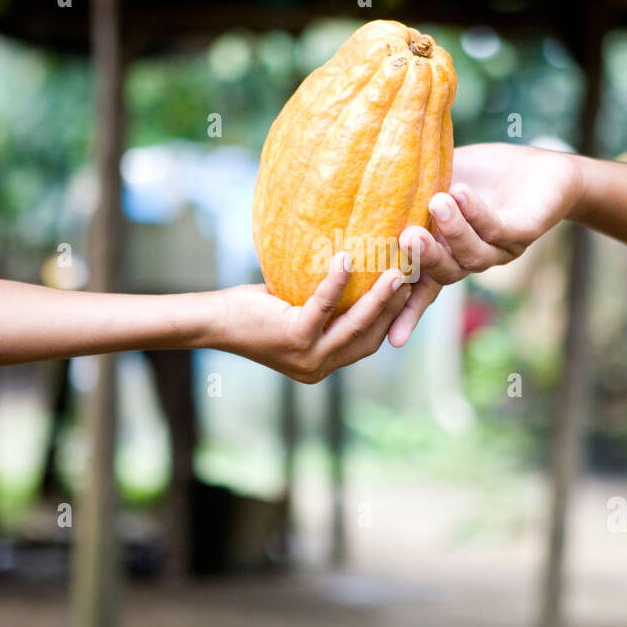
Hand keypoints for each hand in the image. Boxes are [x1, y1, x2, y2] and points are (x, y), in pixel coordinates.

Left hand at [213, 253, 410, 382]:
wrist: (213, 322)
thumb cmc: (253, 310)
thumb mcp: (297, 311)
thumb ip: (326, 305)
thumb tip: (359, 267)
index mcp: (323, 364)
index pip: (369, 342)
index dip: (393, 319)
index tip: (411, 292)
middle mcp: (318, 368)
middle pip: (370, 336)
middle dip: (395, 307)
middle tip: (413, 275)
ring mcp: (308, 357)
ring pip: (355, 324)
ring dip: (379, 297)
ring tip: (397, 270)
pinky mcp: (294, 339)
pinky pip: (323, 306)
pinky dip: (338, 282)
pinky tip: (347, 259)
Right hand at [389, 143, 582, 345]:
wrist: (541, 167)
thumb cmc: (481, 174)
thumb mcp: (435, 179)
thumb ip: (406, 186)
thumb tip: (366, 182)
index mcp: (446, 252)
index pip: (422, 288)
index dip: (407, 313)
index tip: (392, 340)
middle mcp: (470, 259)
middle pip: (445, 274)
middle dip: (425, 259)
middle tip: (407, 238)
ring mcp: (498, 250)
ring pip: (472, 256)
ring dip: (454, 232)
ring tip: (438, 201)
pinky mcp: (523, 233)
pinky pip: (498, 229)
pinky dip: (478, 214)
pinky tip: (462, 194)